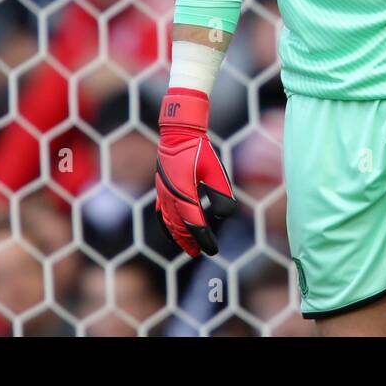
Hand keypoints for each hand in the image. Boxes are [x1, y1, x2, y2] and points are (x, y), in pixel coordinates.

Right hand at [153, 88, 237, 255]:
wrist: (178, 133)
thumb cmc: (199, 149)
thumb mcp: (215, 169)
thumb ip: (221, 192)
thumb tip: (224, 214)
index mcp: (184, 192)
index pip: (195, 223)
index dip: (204, 239)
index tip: (212, 250)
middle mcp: (170, 195)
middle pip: (179, 227)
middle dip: (190, 242)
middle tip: (199, 252)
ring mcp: (162, 193)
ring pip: (168, 222)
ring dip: (177, 236)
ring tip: (187, 246)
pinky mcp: (161, 189)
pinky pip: (161, 213)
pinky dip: (167, 226)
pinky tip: (172, 231)